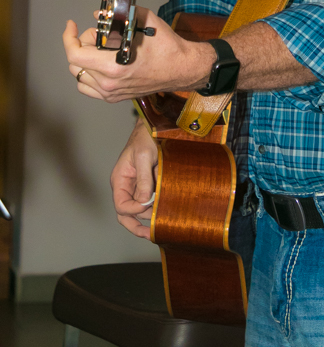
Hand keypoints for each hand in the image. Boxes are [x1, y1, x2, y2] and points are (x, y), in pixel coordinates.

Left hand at [63, 7, 212, 101]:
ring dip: (85, 59)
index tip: (72, 25)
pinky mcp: (114, 98)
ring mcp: (111, 93)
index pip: (75, 54)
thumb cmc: (165, 45)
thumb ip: (118, 16)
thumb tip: (96, 15)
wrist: (182, 68)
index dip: (69, 37)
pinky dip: (87, 74)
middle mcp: (108, 83)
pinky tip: (99, 64)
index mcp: (113, 66)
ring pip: (79, 76)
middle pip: (75, 63)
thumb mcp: (144, 20)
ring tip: (101, 49)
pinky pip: (87, 88)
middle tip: (100, 34)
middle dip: (83, 43)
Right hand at [111, 120, 157, 238]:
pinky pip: (149, 200)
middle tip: (152, 234)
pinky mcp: (148, 185)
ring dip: (150, 215)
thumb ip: (143, 179)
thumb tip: (144, 201)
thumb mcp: (145, 156)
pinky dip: (156, 207)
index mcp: (120, 180)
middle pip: (126, 214)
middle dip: (137, 226)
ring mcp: (136, 187)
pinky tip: (166, 211)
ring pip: (139, 209)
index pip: (121, 206)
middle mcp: (126, 187)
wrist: (154, 127)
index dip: (134, 210)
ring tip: (164, 219)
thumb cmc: (146, 138)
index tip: (148, 205)